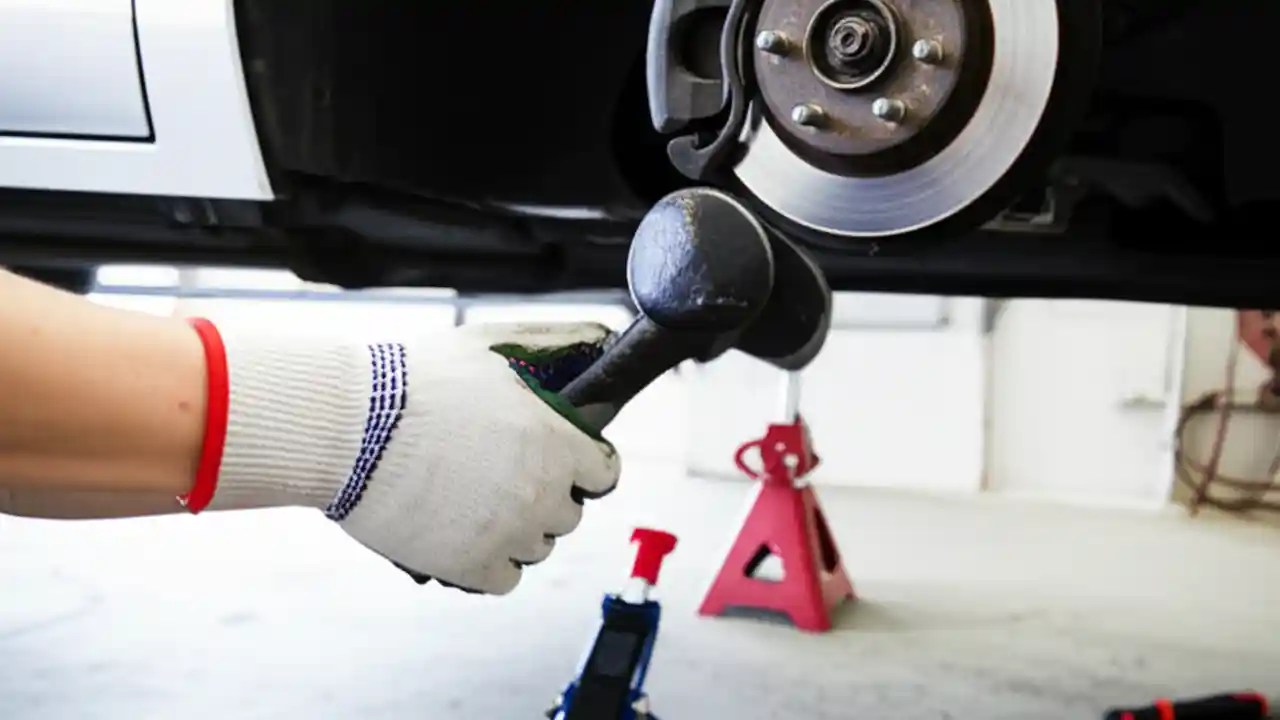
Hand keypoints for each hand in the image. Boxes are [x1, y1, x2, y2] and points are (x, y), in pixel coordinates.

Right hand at [204, 320, 619, 594]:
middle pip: (568, 514)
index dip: (584, 466)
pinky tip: (465, 535)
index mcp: (556, 444)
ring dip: (516, 530)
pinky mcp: (469, 567)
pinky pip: (504, 580)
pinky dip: (490, 563)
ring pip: (536, 547)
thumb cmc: (417, 379)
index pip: (604, 473)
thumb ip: (554, 341)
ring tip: (475, 503)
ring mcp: (507, 534)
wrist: (350, 425)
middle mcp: (542, 494)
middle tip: (502, 476)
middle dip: (545, 496)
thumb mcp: (490, 345)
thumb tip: (599, 334)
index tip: (561, 462)